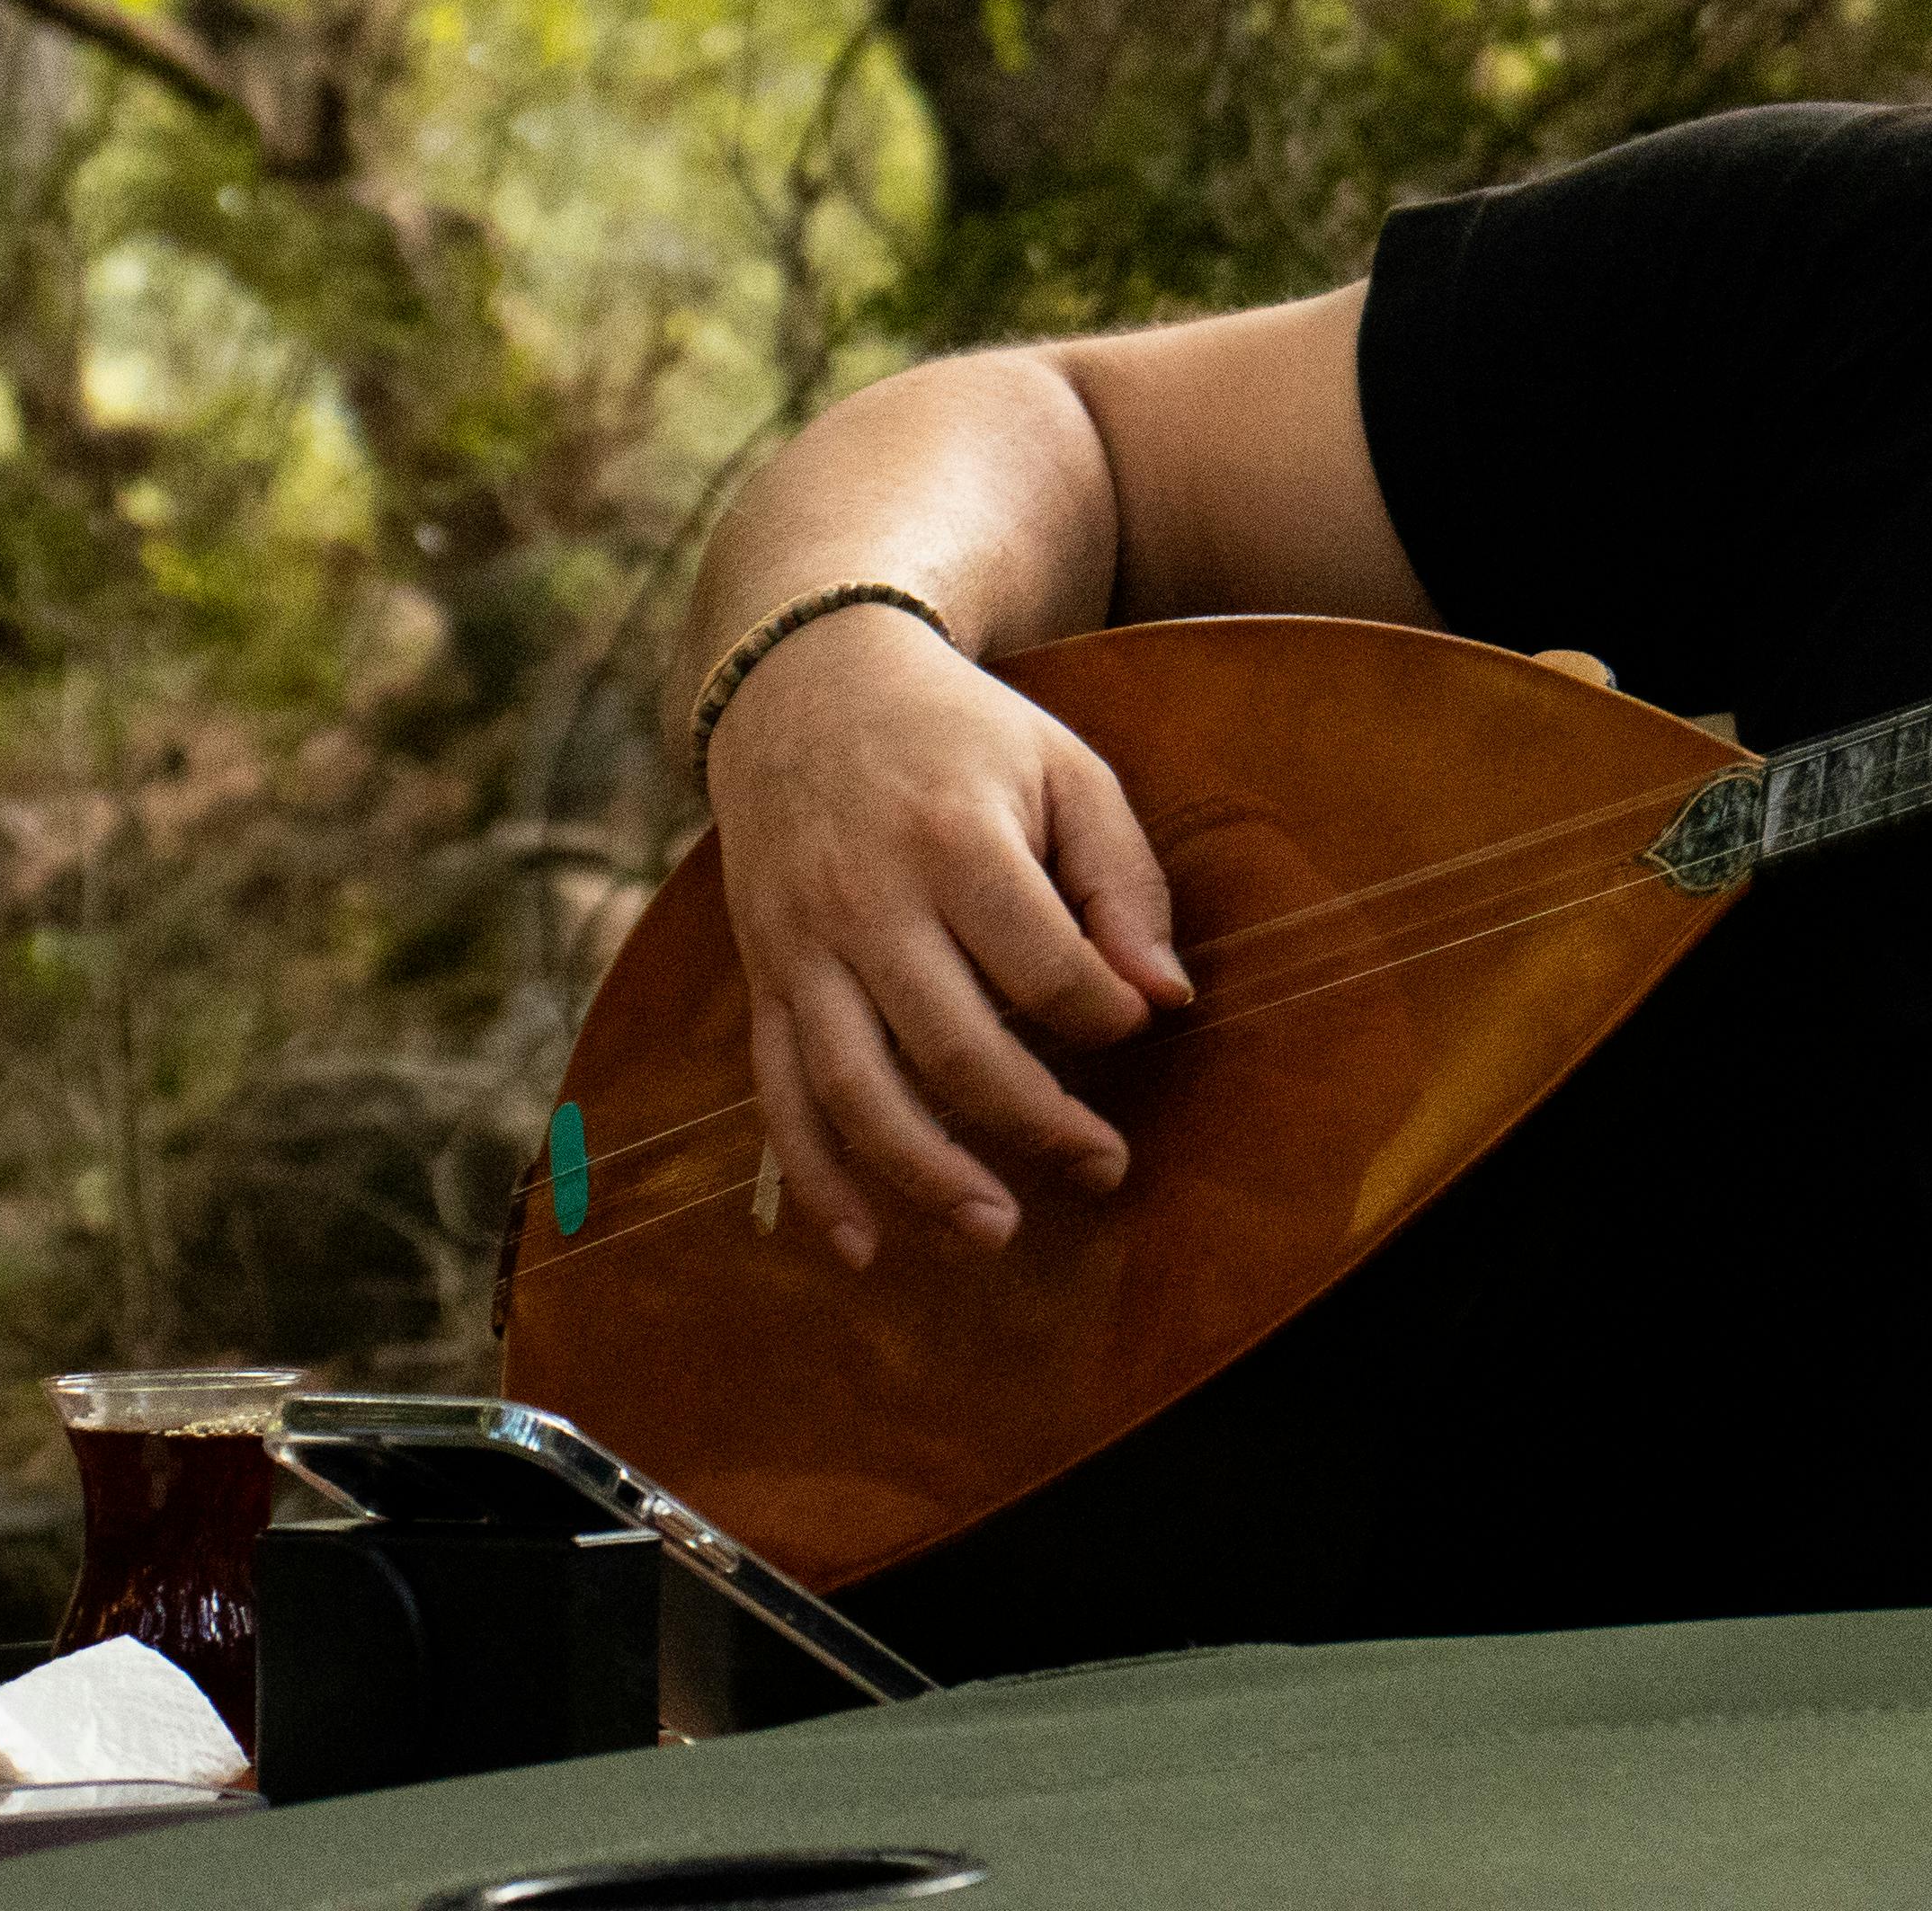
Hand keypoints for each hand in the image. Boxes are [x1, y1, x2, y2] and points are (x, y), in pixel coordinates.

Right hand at [706, 606, 1191, 1269]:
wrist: (804, 684)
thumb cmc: (960, 737)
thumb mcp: (1063, 768)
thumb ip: (1123, 880)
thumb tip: (1166, 1000)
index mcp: (954, 840)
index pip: (1044, 969)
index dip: (1104, 1015)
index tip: (1133, 1023)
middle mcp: (866, 901)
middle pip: (954, 1046)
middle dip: (1037, 1124)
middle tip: (1104, 1168)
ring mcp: (801, 948)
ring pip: (855, 1091)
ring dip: (927, 1178)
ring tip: (998, 1230)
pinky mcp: (765, 980)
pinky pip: (778, 1098)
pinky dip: (815, 1183)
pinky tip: (865, 1247)